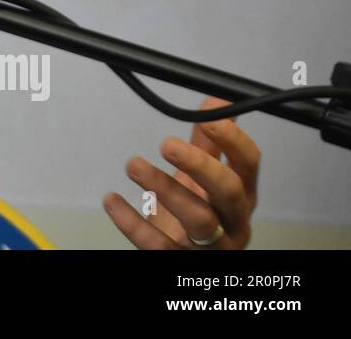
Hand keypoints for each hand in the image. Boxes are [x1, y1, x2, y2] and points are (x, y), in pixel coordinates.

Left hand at [103, 96, 259, 248]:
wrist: (189, 256)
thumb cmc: (200, 211)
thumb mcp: (206, 177)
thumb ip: (209, 142)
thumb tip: (217, 102)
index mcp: (241, 195)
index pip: (249, 164)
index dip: (234, 140)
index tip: (210, 119)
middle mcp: (232, 221)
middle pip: (228, 192)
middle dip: (199, 165)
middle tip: (167, 144)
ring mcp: (210, 245)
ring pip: (198, 220)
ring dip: (164, 189)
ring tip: (133, 165)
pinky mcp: (180, 260)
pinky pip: (158, 245)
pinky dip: (132, 222)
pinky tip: (112, 199)